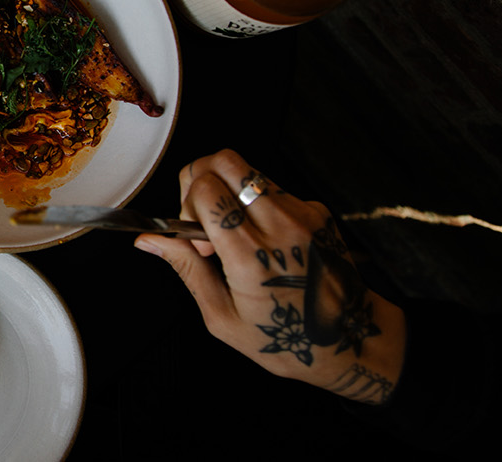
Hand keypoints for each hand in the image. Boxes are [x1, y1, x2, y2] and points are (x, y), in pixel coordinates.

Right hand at [134, 149, 406, 404]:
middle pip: (224, 161)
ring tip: (235, 230)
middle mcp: (279, 227)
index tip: (196, 237)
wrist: (352, 341)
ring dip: (230, 190)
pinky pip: (274, 188)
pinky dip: (258, 204)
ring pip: (248, 170)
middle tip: (203, 213)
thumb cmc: (286, 338)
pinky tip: (264, 238)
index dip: (187, 205)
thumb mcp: (223, 318)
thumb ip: (187, 269)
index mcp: (250, 257)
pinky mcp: (317, 211)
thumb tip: (149, 240)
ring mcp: (302, 214)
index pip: (205, 190)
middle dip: (201, 177)